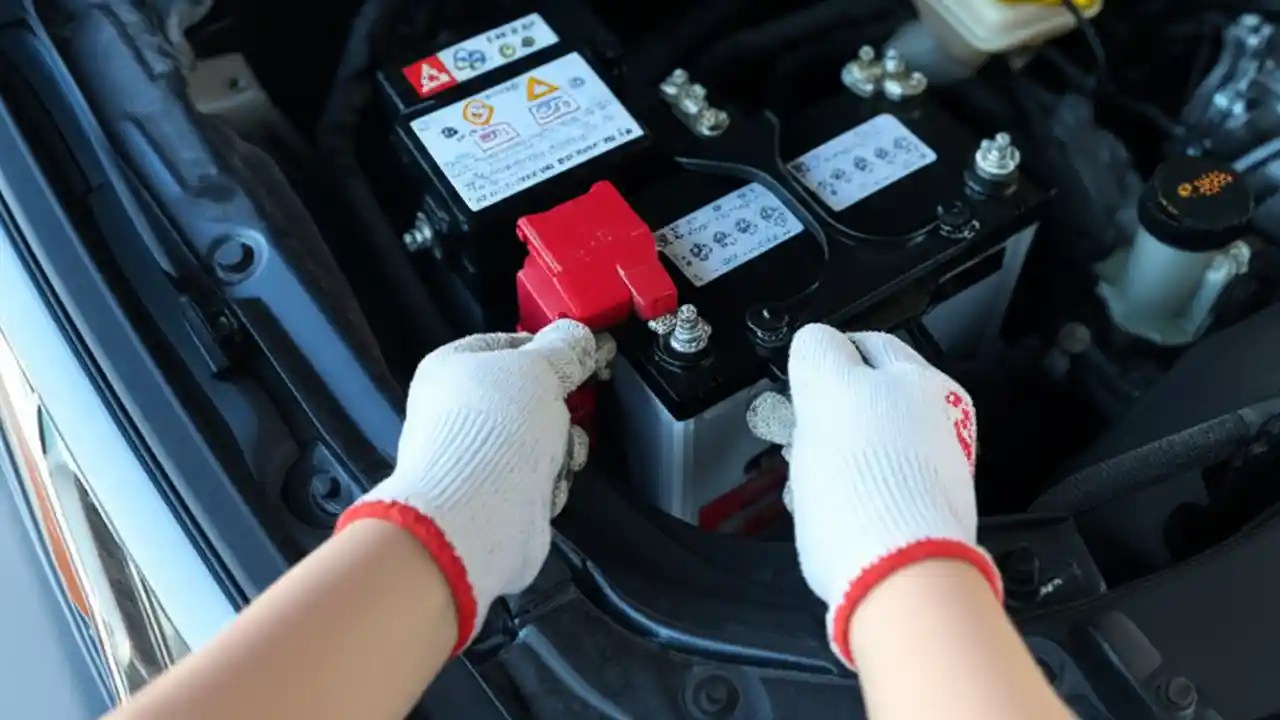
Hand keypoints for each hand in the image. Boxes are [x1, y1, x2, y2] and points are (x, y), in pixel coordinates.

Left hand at [337, 320, 594, 654]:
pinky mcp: (495, 495)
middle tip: (574, 406)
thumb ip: (564, 349)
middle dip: (558, 405)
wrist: (478, 514)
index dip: (546, 349)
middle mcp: (457, 410)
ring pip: (539, 438)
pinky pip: (537, 477)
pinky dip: (548, 481)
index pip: (507, 345)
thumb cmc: (497, 426)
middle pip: (527, 395)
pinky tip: (544, 485)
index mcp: (451, 368)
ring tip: (556, 454)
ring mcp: (475, 455)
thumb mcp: (538, 368)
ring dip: (560, 446)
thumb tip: (580, 338)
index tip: (580, 356)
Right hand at [786, 324, 1001, 668]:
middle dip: (823, 414)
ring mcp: (926, 470)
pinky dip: (842, 491)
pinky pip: (868, 487)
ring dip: (826, 455)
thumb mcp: (827, 389)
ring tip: (802, 476)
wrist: (894, 572)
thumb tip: (817, 339)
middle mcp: (934, 423)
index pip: (866, 346)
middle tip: (795, 430)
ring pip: (861, 445)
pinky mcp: (912, 513)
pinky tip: (821, 506)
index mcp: (922, 383)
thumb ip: (819, 353)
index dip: (825, 359)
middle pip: (864, 399)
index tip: (798, 380)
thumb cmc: (866, 482)